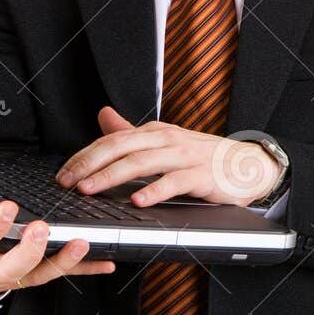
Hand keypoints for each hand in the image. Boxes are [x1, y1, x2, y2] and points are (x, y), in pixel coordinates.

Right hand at [0, 159, 112, 302]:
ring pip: (36, 276)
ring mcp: (7, 276)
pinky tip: (105, 263)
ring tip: (82, 244)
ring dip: (62, 262)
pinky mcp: (27, 278)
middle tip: (43, 229)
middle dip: (28, 252)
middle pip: (7, 269)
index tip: (8, 208)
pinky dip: (81, 269)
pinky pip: (55, 275)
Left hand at [55, 106, 284, 206]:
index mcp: (155, 132)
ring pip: (142, 162)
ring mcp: (185, 156)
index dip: (84, 156)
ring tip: (90, 189)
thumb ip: (133, 132)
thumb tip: (104, 115)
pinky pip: (174, 182)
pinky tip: (138, 200)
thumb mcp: (166, 141)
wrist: (250, 164)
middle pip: (121, 147)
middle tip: (68, 182)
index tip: (63, 174)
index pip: (112, 140)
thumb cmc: (205, 157)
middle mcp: (167, 139)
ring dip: (112, 175)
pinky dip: (154, 190)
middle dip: (90, 164)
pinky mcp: (201, 175)